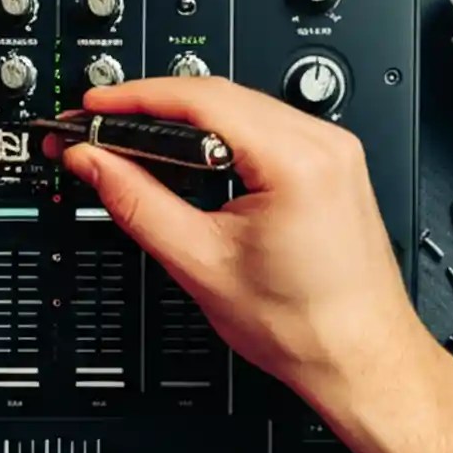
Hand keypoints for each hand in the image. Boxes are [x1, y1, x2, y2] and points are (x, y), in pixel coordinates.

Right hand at [55, 78, 436, 417]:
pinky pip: (263, 128)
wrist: (359, 357)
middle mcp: (324, 143)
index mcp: (297, 161)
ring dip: (183, 119)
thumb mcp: (201, 263)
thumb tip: (93, 162)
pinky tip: (186, 154)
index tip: (94, 106)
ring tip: (133, 142)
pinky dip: (217, 134)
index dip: (136, 98)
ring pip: (240, 107)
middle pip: (219, 95)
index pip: (201, 99)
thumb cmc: (303, 325)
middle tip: (99, 127)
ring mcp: (333, 150)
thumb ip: (137, 203)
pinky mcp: (331, 164)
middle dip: (151, 107)